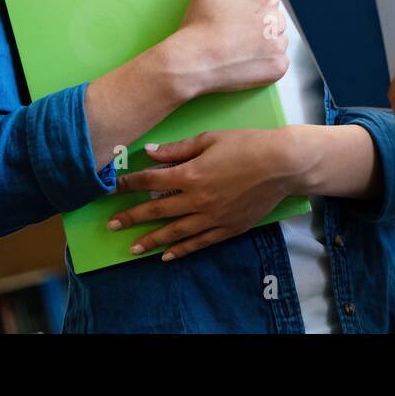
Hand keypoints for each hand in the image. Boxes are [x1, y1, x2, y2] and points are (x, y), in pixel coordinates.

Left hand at [107, 127, 303, 259]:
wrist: (283, 164)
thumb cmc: (247, 144)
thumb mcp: (210, 139)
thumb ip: (179, 149)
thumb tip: (150, 152)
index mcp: (190, 175)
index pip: (150, 181)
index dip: (129, 184)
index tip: (111, 188)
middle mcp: (197, 200)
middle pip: (157, 210)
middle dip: (131, 217)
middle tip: (112, 225)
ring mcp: (213, 217)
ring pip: (175, 232)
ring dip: (151, 240)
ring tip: (133, 248)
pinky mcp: (228, 228)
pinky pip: (199, 243)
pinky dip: (182, 251)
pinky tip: (167, 256)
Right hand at [159, 0, 288, 99]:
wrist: (190, 63)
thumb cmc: (198, 24)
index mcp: (266, 0)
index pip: (267, 0)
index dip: (248, 9)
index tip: (231, 19)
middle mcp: (277, 23)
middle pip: (274, 21)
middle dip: (258, 26)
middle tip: (232, 35)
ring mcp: (279, 47)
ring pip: (277, 41)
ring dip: (263, 44)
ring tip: (237, 49)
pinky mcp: (278, 68)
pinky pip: (278, 62)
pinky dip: (266, 63)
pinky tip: (245, 62)